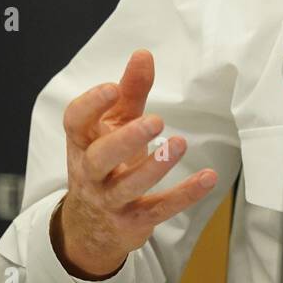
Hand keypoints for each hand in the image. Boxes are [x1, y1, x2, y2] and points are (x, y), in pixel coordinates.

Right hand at [54, 49, 217, 277]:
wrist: (90, 228)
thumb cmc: (105, 163)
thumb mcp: (113, 126)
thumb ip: (129, 92)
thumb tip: (143, 54)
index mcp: (83, 143)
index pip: (76, 123)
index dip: (90, 105)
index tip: (112, 87)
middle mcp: (91, 173)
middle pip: (99, 158)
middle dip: (125, 139)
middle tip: (156, 121)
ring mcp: (110, 200)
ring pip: (127, 186)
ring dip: (154, 167)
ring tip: (179, 144)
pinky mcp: (133, 222)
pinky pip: (158, 210)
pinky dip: (184, 194)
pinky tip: (207, 177)